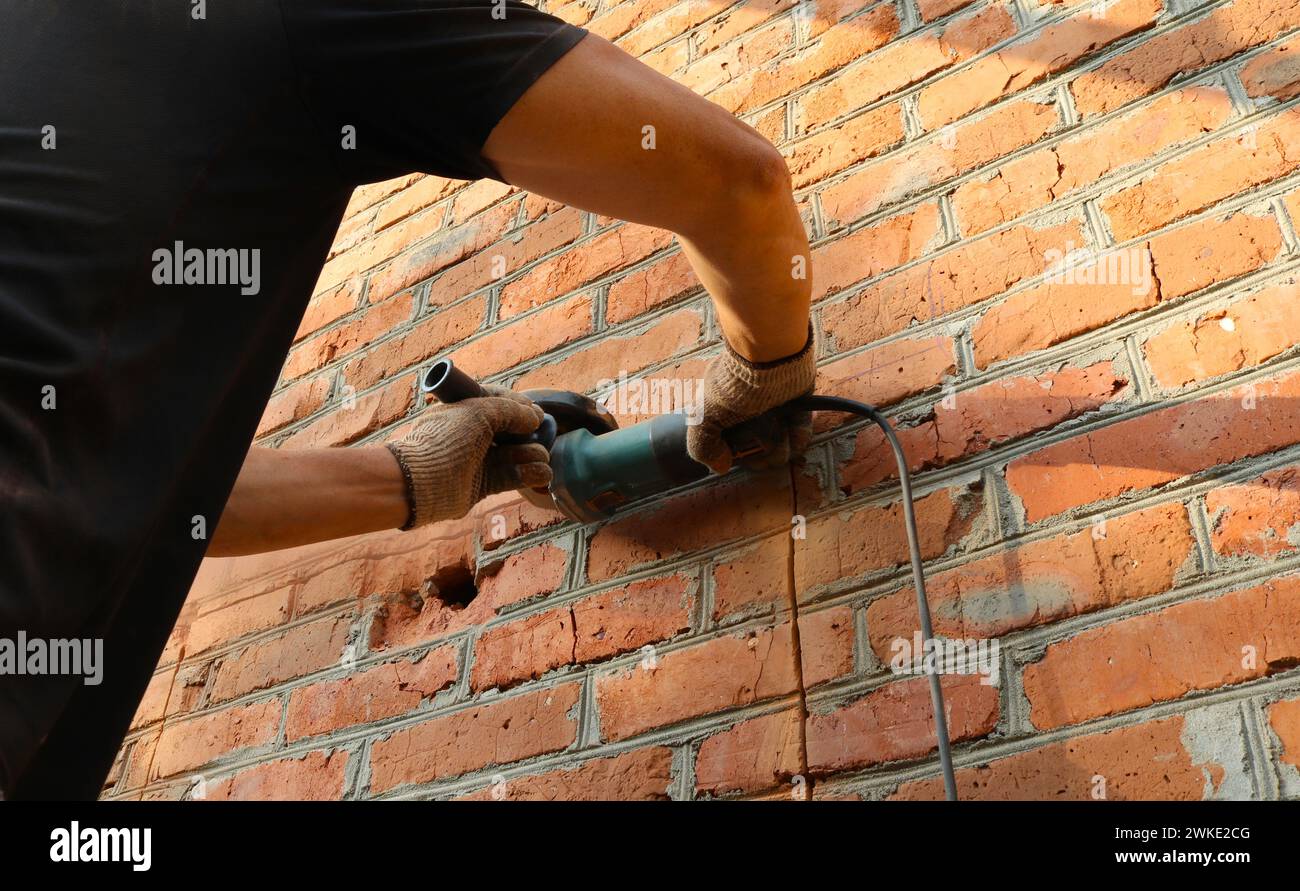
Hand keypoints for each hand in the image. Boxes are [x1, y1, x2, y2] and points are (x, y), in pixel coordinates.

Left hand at [385, 384, 552, 527]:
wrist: (420, 481)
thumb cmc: (445, 439)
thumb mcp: (479, 411)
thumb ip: (511, 410)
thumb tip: (535, 417)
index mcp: (464, 410)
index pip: (496, 401)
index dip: (517, 404)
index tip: (534, 410)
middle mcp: (471, 434)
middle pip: (509, 429)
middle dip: (528, 432)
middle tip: (543, 432)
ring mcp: (477, 459)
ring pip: (513, 454)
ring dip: (531, 454)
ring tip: (542, 455)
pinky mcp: (482, 484)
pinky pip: (511, 476)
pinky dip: (528, 474)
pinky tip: (542, 472)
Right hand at [686, 324, 815, 474]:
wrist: (771, 361)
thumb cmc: (734, 386)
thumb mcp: (703, 416)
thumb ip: (702, 446)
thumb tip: (720, 467)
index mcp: (725, 415)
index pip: (731, 449)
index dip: (737, 457)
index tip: (738, 455)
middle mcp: (750, 416)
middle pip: (758, 454)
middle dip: (762, 454)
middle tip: (761, 441)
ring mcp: (774, 414)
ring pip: (781, 448)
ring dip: (781, 445)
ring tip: (778, 428)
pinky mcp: (797, 409)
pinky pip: (800, 435)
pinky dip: (798, 436)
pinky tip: (792, 429)